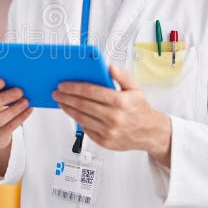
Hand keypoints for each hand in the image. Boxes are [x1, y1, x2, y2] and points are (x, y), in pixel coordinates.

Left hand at [53, 64, 171, 165]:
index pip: (91, 91)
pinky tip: (72, 112)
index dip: (74, 87)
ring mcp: (108, 131)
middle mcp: (114, 117)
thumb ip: (121, 75)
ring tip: (61, 102)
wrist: (150, 133)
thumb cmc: (140, 109)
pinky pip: (86, 129)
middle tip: (57, 92)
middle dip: (66, 97)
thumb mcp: (135, 88)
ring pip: (81, 118)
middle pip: (82, 105)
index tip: (63, 84)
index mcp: (120, 101)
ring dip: (68, 108)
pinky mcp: (105, 141)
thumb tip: (108, 66)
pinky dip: (77, 120)